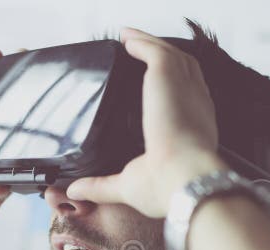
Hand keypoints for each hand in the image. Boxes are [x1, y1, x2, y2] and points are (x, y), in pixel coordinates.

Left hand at [66, 27, 226, 217]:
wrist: (182, 181)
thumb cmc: (166, 188)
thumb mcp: (127, 185)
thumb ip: (100, 185)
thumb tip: (75, 190)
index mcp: (193, 130)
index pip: (188, 100)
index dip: (175, 89)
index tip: (158, 87)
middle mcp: (194, 105)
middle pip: (181, 70)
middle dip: (162, 59)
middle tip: (138, 51)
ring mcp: (184, 89)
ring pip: (169, 56)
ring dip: (149, 44)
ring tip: (128, 39)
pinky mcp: (167, 77)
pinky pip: (155, 51)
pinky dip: (142, 42)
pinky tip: (126, 40)